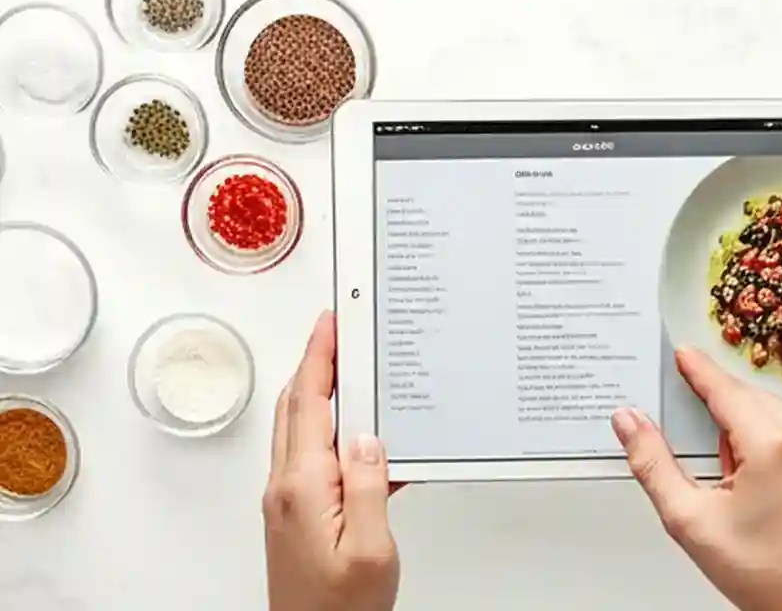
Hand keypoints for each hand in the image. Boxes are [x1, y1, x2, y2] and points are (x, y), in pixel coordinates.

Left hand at [263, 311, 399, 610]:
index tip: (331, 320)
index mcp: (305, 487)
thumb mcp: (372, 547)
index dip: (321, 356)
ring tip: (348, 366)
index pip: (312, 402)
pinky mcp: (297, 515)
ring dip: (320, 391)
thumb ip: (371, 486)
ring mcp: (289, 501)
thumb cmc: (340, 610)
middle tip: (338, 329)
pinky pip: (311, 456)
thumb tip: (369, 437)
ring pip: (301, 428)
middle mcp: (288, 488)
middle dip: (316, 361)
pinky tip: (359, 433)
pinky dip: (329, 428)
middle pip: (298, 406)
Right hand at [612, 349, 781, 610]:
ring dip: (734, 427)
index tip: (680, 353)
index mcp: (771, 444)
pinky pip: (779, 424)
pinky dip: (755, 437)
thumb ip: (653, 463)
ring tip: (725, 480)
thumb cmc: (763, 571)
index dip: (696, 369)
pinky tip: (746, 478)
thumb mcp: (689, 519)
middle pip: (741, 396)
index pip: (723, 388)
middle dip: (711, 409)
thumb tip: (631, 423)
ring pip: (760, 409)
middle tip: (690, 442)